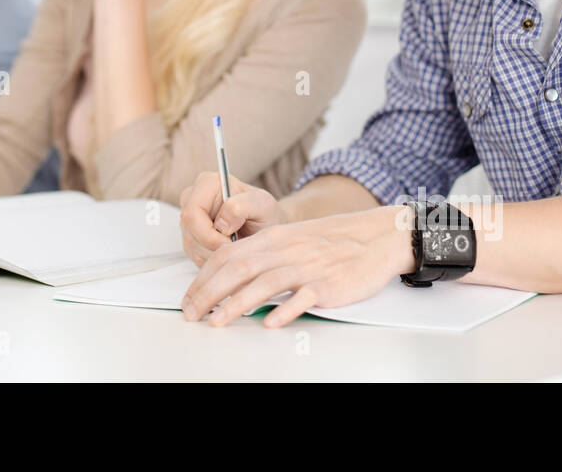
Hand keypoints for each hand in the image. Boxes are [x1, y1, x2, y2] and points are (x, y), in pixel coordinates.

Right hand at [179, 171, 286, 264]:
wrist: (265, 226)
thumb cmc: (264, 213)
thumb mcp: (263, 205)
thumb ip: (242, 206)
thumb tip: (221, 222)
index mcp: (207, 183)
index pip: (192, 214)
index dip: (208, 234)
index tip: (230, 242)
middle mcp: (192, 198)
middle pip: (190, 233)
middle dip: (213, 247)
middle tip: (236, 246)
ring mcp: (189, 219)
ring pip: (191, 246)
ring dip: (214, 254)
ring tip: (235, 246)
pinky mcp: (190, 237)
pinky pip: (195, 255)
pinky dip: (213, 259)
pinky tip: (228, 250)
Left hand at [180, 204, 416, 327]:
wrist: (373, 238)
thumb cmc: (328, 243)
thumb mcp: (288, 241)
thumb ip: (260, 257)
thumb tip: (227, 280)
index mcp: (271, 240)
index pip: (227, 256)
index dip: (202, 279)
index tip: (187, 300)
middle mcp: (284, 252)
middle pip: (238, 270)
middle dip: (208, 293)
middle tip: (190, 314)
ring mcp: (305, 268)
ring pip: (264, 284)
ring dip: (237, 304)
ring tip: (217, 321)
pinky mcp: (327, 284)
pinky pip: (303, 297)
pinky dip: (285, 310)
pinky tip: (270, 323)